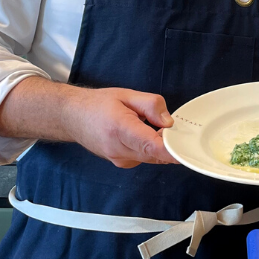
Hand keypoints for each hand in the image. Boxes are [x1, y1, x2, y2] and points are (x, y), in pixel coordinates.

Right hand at [61, 87, 177, 167]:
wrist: (72, 117)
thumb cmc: (98, 104)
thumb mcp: (127, 95)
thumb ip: (151, 105)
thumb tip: (169, 122)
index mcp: (120, 130)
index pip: (151, 146)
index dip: (171, 150)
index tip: (186, 150)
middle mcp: (119, 150)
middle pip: (155, 154)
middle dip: (168, 143)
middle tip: (170, 125)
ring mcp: (119, 160)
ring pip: (151, 157)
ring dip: (158, 145)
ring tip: (149, 126)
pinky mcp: (120, 163)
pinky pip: (143, 158)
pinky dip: (149, 148)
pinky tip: (142, 134)